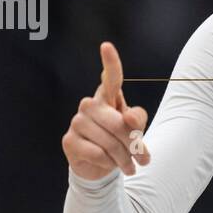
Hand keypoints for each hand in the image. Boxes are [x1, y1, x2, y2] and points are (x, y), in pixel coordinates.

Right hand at [61, 41, 150, 180]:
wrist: (101, 166)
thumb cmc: (119, 140)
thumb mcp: (135, 130)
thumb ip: (137, 120)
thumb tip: (129, 119)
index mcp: (107, 98)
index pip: (110, 79)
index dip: (110, 63)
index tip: (106, 46)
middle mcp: (89, 105)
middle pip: (119, 123)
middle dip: (134, 144)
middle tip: (143, 159)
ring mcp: (77, 122)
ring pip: (109, 141)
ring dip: (124, 158)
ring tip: (130, 166)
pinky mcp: (69, 141)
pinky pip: (98, 153)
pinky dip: (109, 164)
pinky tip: (108, 164)